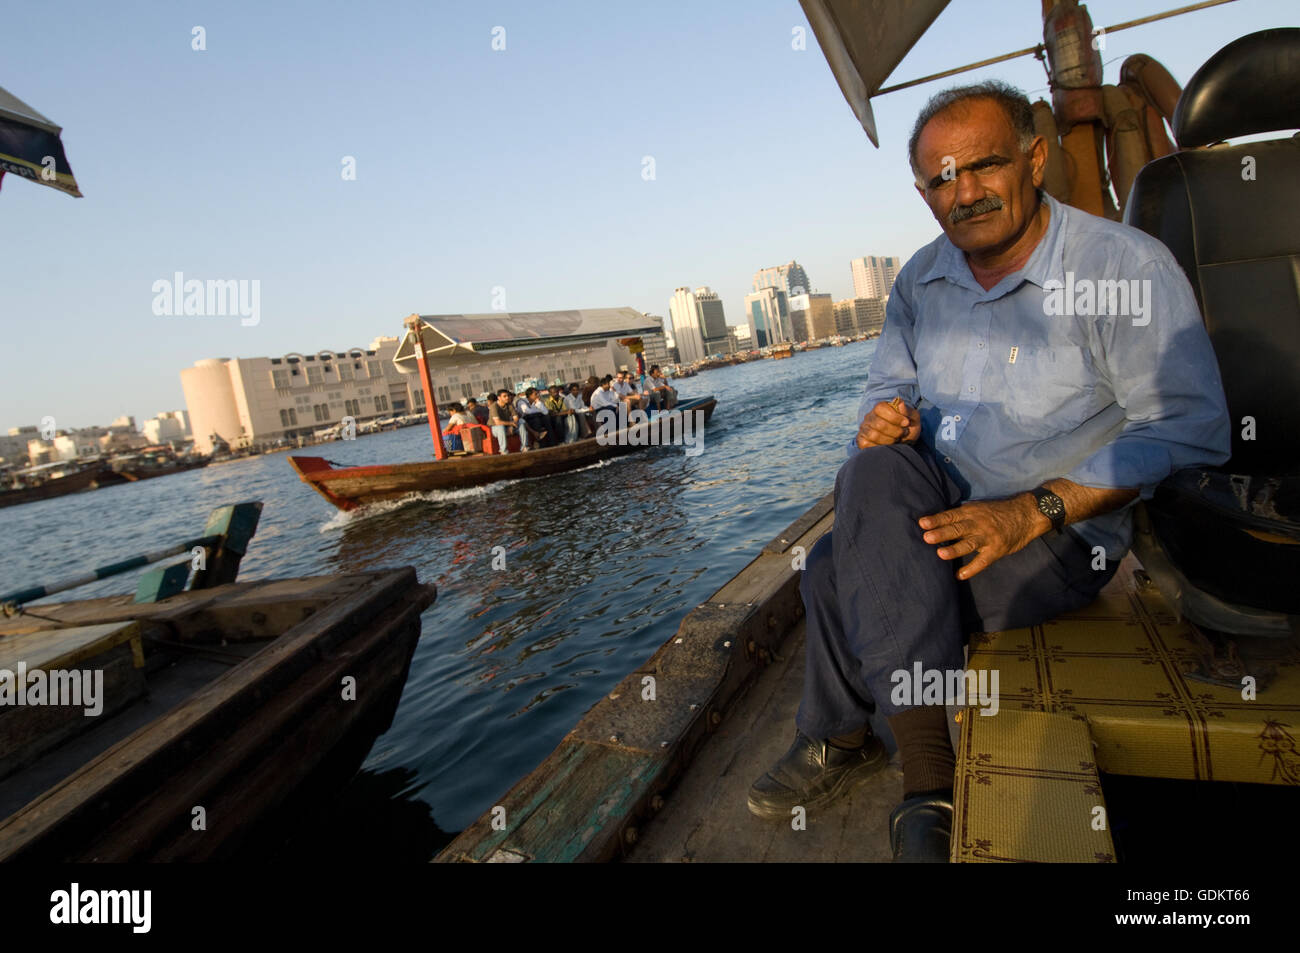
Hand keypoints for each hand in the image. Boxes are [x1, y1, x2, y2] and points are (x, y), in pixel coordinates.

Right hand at [856, 399, 920, 448]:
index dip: (895, 417)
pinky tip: (887, 446)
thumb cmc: (907, 428)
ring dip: (889, 440)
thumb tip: (900, 403)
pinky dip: (880, 446)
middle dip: (895, 431)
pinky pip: (867, 444)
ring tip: (897, 440)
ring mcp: (864, 429)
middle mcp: (869, 417)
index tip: (906, 423)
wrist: (903, 441)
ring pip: (873, 435)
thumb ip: (908, 411)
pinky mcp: (861, 441)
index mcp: (880, 408)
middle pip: (879, 424)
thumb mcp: (913, 418)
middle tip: (903, 434)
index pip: (881, 408)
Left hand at [918, 495, 1046, 580]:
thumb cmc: (998, 512)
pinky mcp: (997, 549)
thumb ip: (961, 516)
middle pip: (957, 529)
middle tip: (926, 538)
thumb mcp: (979, 508)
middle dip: (942, 533)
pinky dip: (971, 569)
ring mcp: (988, 537)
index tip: (922, 523)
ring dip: (954, 549)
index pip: (950, 516)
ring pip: (968, 544)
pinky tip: (959, 575)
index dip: (937, 519)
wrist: (1026, 514)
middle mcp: (978, 523)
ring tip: (940, 554)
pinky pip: (982, 561)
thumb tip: (938, 523)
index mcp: (971, 512)